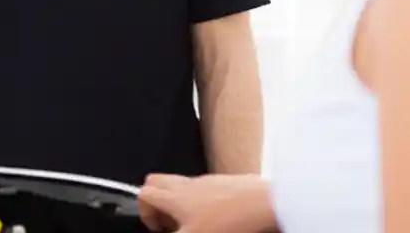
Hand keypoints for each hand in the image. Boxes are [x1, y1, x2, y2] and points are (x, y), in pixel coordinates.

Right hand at [137, 174, 276, 232]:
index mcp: (174, 197)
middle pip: (157, 182)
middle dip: (155, 200)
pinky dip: (199, 200)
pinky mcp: (223, 183)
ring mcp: (205, 181)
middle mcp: (186, 185)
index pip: (145, 193)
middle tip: (167, 220)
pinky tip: (213, 217)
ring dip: (178, 201)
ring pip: (180, 184)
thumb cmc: (231, 219)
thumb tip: (167, 232)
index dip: (144, 212)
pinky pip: (202, 187)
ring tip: (191, 222)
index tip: (157, 228)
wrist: (265, 203)